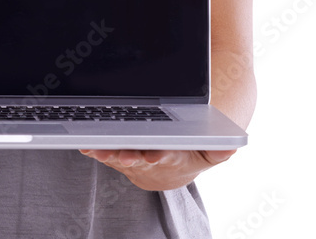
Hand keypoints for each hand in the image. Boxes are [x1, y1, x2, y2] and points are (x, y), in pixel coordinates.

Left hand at [79, 148, 234, 190]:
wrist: (173, 169)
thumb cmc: (190, 154)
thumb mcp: (209, 152)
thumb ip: (219, 149)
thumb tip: (229, 146)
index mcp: (173, 159)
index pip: (167, 158)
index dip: (160, 157)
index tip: (154, 155)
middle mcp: (151, 164)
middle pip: (140, 160)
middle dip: (130, 157)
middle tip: (123, 155)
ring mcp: (134, 162)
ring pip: (119, 158)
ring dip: (108, 154)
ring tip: (96, 149)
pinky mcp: (120, 158)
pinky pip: (107, 154)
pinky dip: (97, 150)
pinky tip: (86, 145)